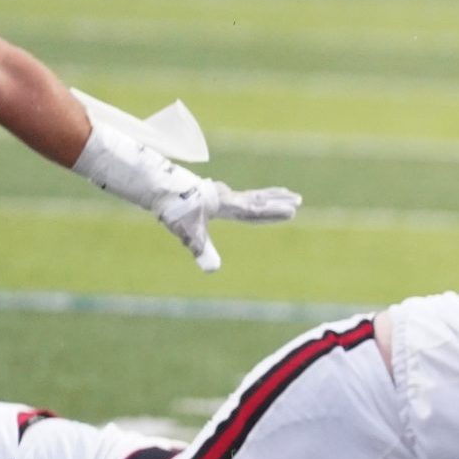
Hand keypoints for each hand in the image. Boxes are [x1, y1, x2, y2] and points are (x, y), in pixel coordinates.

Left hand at [158, 178, 303, 273]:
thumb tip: (213, 271)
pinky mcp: (217, 194)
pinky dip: (256, 196)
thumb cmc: (176, 210)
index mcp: (227, 205)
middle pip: (258, 199)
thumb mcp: (189, 234)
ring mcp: (223, 194)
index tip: (292, 211)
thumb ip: (202, 251)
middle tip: (298, 199)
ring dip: (271, 195)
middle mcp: (228, 197)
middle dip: (278, 200)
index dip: (274, 212)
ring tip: (287, 193)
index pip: (255, 210)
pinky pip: (242, 195)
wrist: (160, 188)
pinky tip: (256, 198)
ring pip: (253, 195)